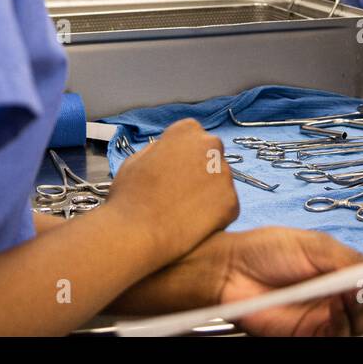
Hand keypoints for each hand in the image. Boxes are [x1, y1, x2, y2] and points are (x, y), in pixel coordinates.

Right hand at [109, 119, 238, 262]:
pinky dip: (214, 217)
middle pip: (211, 157)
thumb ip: (160, 149)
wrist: (136, 233)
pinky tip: (192, 225)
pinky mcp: (231, 201)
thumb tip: (170, 151)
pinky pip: (226, 207)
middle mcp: (210, 145)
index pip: (194, 137)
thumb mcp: (136, 159)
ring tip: (183, 211)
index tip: (175, 171)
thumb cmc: (131, 197)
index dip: (184, 156)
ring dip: (207, 194)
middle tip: (181, 192)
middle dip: (201, 172)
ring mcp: (224, 173)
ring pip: (220, 183)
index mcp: (186, 130)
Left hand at [213, 228, 362, 335]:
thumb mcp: (316, 246)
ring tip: (353, 292)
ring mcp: (325, 317)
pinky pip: (339, 336)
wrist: (230, 269)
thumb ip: (351, 261)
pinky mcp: (310, 334)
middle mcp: (338, 296)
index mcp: (343, 271)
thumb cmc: (266, 250)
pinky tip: (338, 306)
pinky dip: (346, 322)